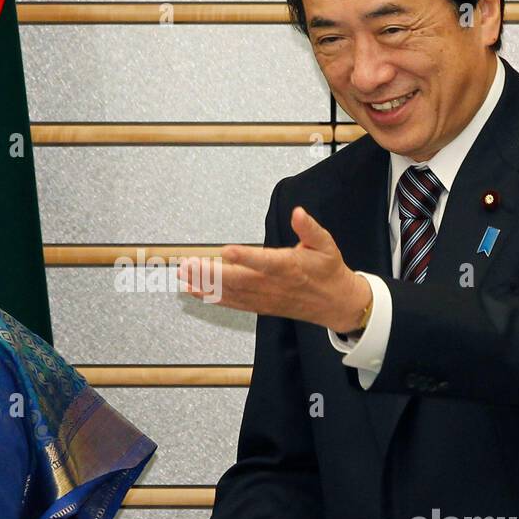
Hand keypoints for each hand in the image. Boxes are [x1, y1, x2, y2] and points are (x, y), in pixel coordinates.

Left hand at [176, 206, 370, 332]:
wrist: (335, 303)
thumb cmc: (328, 270)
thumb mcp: (325, 245)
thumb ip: (310, 228)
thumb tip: (298, 213)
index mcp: (289, 267)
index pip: (264, 262)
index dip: (245, 257)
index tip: (226, 250)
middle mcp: (273, 285)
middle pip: (238, 280)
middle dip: (211, 273)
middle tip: (189, 264)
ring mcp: (264, 297)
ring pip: (231, 293)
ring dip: (205, 285)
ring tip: (184, 275)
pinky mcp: (259, 305)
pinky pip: (232, 303)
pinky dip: (211, 297)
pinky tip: (193, 290)